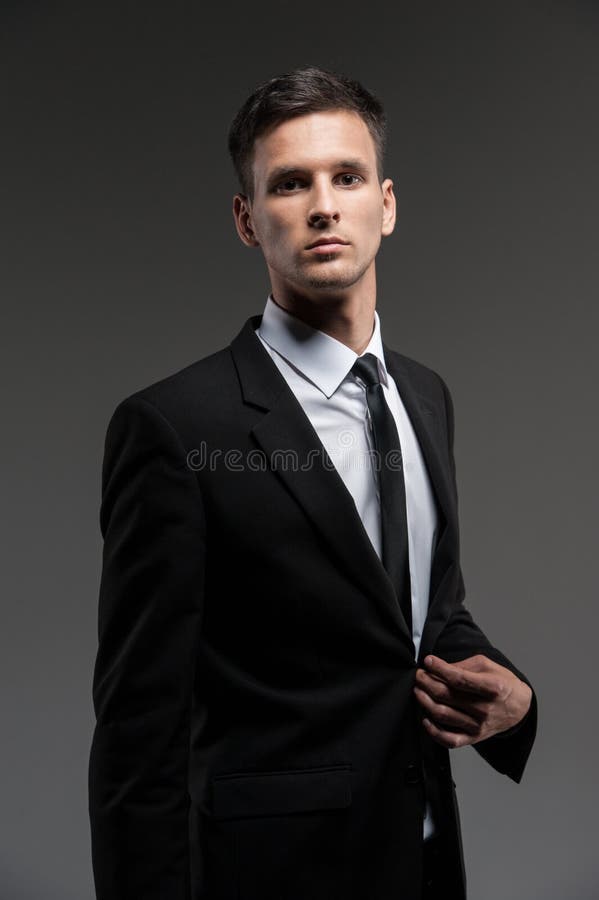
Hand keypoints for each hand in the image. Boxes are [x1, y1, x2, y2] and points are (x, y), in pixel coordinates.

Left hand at [413, 654, 532, 748]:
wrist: (519, 707)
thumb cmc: (502, 683)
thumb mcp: (487, 666)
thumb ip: (463, 666)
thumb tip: (439, 667)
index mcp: (493, 688)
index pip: (458, 679)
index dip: (439, 669)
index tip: (428, 661)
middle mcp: (486, 709)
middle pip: (446, 696)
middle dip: (426, 682)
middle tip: (419, 674)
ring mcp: (479, 726)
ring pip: (443, 714)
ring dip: (424, 701)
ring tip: (418, 690)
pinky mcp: (474, 738)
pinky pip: (449, 740)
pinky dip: (433, 731)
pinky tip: (425, 718)